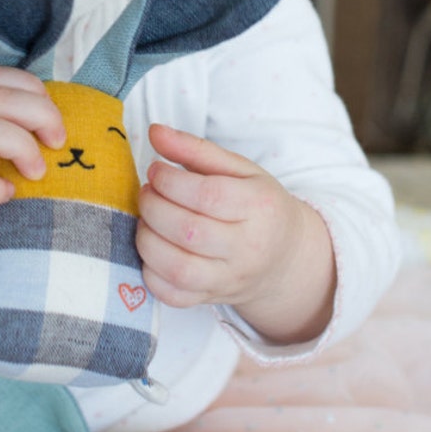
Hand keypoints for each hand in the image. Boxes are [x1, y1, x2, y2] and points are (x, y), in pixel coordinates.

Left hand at [137, 124, 336, 345]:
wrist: (284, 258)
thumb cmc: (258, 206)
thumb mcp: (239, 170)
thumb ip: (196, 149)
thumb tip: (154, 131)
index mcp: (260, 208)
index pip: (209, 196)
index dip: (171, 181)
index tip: (156, 170)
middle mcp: (248, 249)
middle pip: (189, 231)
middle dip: (154, 207)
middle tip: (147, 192)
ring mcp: (230, 280)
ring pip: (178, 268)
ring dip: (147, 239)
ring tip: (146, 219)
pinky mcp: (211, 300)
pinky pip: (173, 296)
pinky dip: (151, 274)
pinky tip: (153, 250)